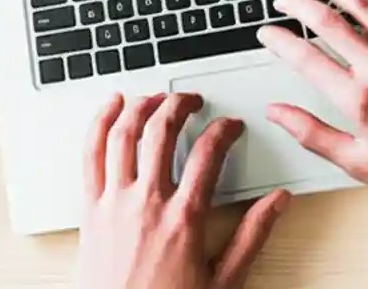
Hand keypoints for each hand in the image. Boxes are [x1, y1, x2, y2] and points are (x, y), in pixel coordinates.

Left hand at [76, 93, 290, 288]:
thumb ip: (252, 237)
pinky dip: (99, 123)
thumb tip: (278, 203)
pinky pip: (90, 154)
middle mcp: (146, 202)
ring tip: (156, 96)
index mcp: (183, 218)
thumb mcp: (223, 282)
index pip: (208, 153)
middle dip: (181, 104)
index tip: (230, 126)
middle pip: (162, 131)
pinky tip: (110, 107)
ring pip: (125, 133)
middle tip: (193, 101)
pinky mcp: (90, 209)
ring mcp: (114, 202)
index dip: (224, 130)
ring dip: (141, 105)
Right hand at [257, 0, 367, 255]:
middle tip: (284, 0)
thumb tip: (277, 112)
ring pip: (363, 3)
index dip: (278, 40)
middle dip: (298, 4)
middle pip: (327, 19)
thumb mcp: (357, 161)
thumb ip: (311, 133)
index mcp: (359, 98)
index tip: (267, 33)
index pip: (304, 56)